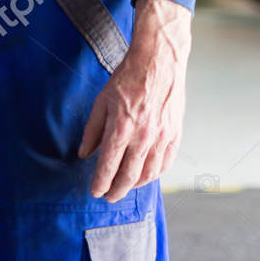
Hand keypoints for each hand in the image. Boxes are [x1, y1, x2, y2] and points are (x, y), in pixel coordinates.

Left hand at [79, 0, 190, 200]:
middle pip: (129, 176)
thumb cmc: (126, 79)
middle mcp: (143, 137)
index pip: (108, 166)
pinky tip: (145, 175)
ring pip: (149, 174)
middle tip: (108, 197)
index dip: (100, 183)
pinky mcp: (175, 135)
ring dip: (135, 185)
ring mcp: (162, 138)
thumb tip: (84, 154)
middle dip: (116, 190)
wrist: (159, 63)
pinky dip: (154, 174)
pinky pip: (165, 163)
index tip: (94, 192)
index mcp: (121, 128)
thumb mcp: (101, 101)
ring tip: (124, 187)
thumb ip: (92, 130)